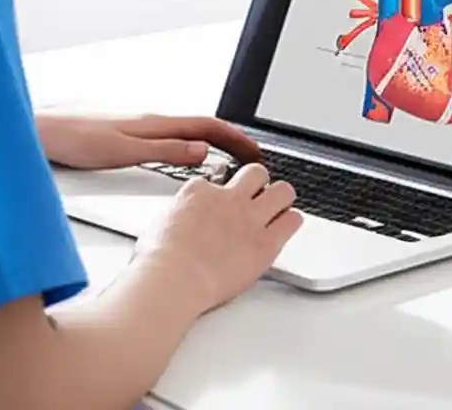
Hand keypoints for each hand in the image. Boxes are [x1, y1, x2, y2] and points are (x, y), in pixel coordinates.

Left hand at [36, 114, 261, 169]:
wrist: (39, 131)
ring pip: (185, 132)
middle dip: (229, 140)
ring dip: (211, 143)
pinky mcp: (125, 134)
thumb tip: (203, 151)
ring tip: (227, 159)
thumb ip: (164, 151)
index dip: (234, 138)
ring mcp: (138, 126)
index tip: (254, 151)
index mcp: (154, 123)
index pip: (206, 126)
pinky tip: (184, 158)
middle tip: (249, 157)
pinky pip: (169, 138)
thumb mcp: (123, 150)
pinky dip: (188, 146)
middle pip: (200, 127)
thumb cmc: (73, 139)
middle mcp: (149, 120)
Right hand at [134, 164, 303, 312]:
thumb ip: (177, 216)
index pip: (218, 179)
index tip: (221, 203)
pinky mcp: (266, 243)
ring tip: (277, 208)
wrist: (173, 279)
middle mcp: (228, 199)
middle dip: (258, 182)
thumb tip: (176, 222)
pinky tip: (285, 227)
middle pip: (256, 173)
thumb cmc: (159, 260)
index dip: (221, 192)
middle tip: (256, 195)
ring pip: (283, 190)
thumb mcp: (158, 224)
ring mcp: (250, 219)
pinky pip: (293, 220)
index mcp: (198, 192)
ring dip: (281, 197)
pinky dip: (291, 222)